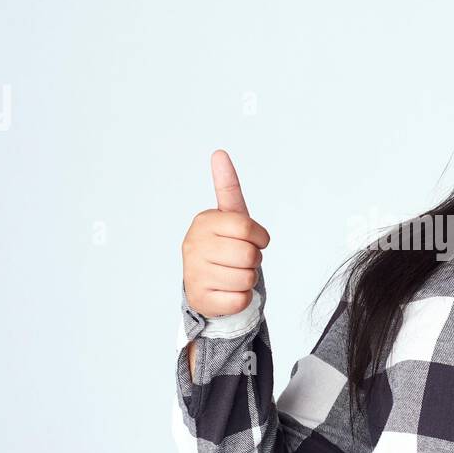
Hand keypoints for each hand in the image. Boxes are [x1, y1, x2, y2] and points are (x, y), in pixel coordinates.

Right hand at [181, 149, 270, 319]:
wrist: (206, 285)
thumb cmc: (224, 246)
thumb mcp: (230, 217)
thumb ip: (227, 187)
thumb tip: (219, 152)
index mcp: (204, 222)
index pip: (247, 228)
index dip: (259, 238)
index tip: (253, 240)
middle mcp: (194, 245)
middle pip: (249, 255)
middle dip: (254, 260)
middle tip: (240, 260)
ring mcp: (194, 273)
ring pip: (247, 278)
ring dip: (248, 279)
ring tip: (233, 274)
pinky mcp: (200, 299)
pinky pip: (240, 299)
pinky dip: (242, 298)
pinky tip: (228, 291)